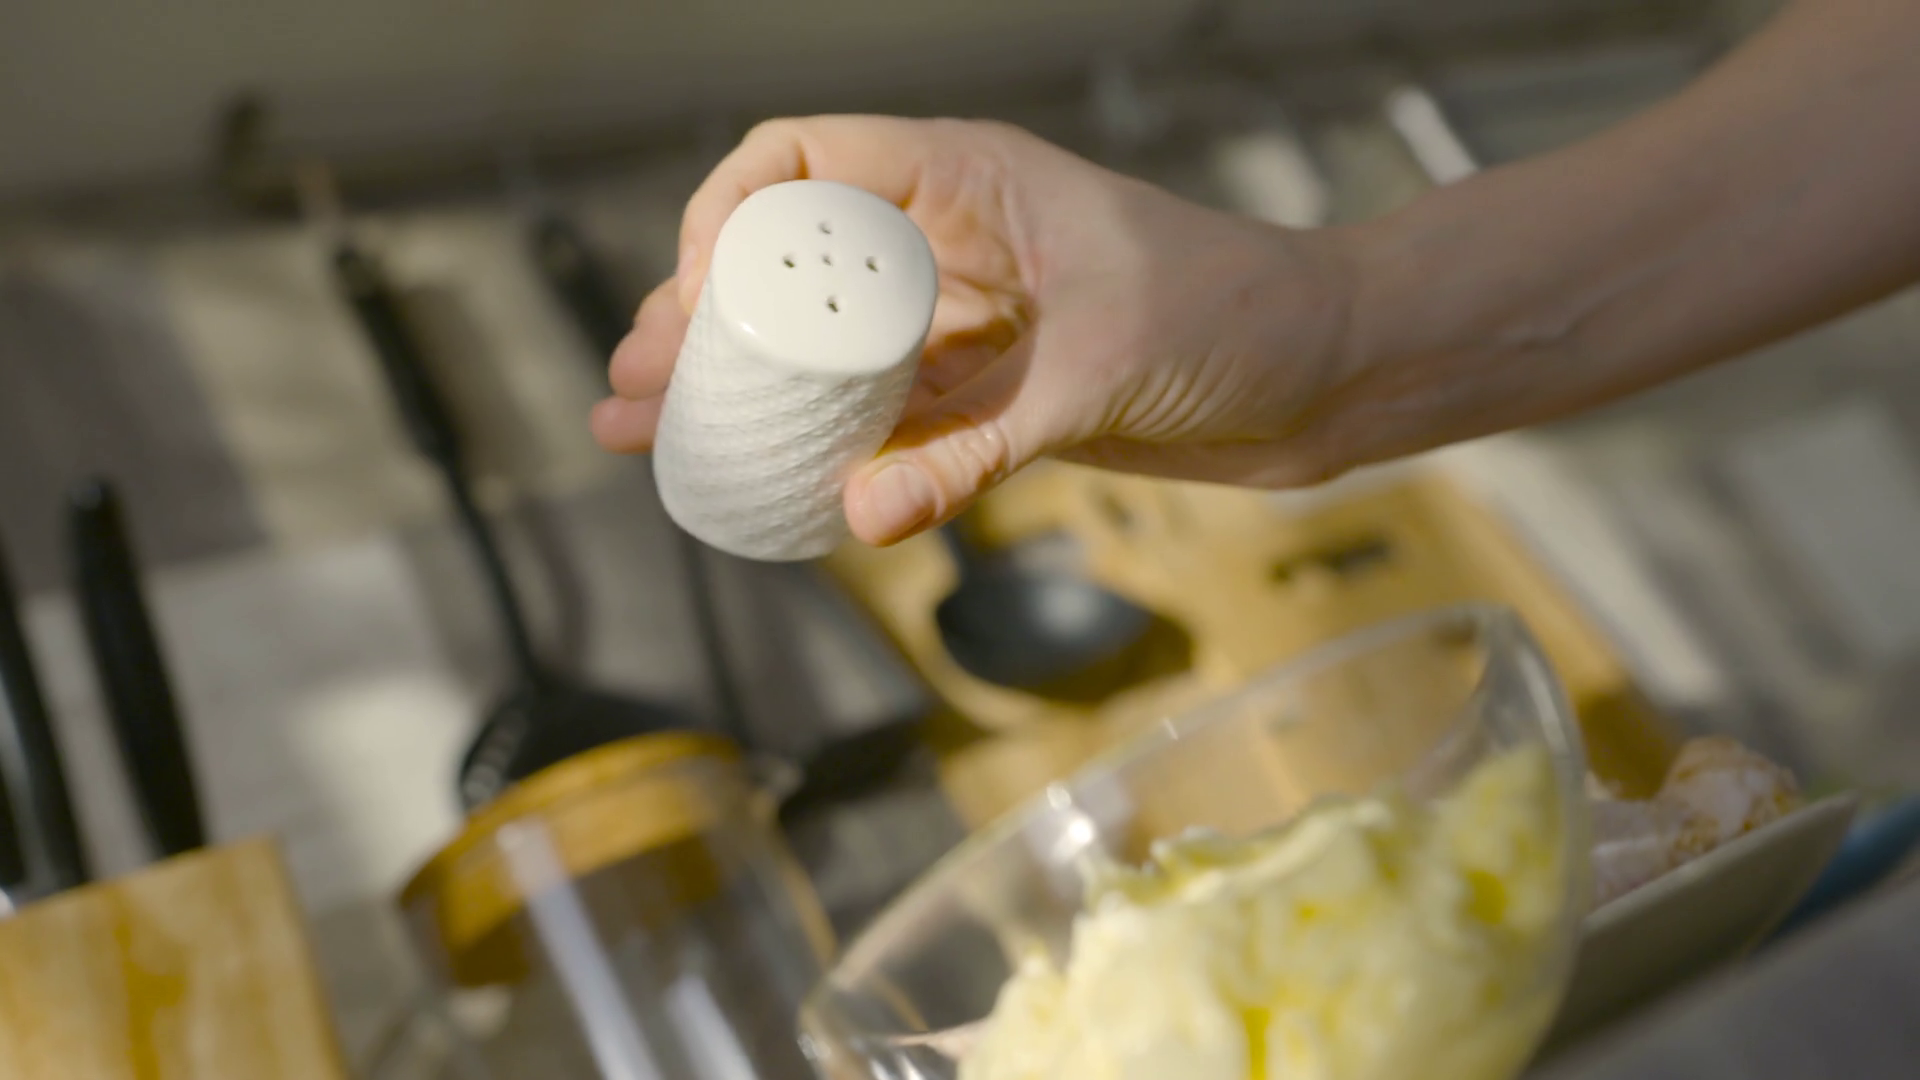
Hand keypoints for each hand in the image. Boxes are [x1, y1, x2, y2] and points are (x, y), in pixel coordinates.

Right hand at [592, 115, 1359, 546]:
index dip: (726, 216)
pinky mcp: (992, 398)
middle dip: (702, 318)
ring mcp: (966, 322)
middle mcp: (950, 242)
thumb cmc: (1241, 315)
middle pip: (791, 262)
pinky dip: (821, 447)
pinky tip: (762, 481)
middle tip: (635, 383)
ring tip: (648, 431)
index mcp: (966, 178)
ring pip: (823, 348)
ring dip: (741, 388)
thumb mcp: (1104, 369)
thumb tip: (864, 514)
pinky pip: (882, 419)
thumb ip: (981, 447)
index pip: (803, 158)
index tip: (692, 298)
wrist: (1329, 375)